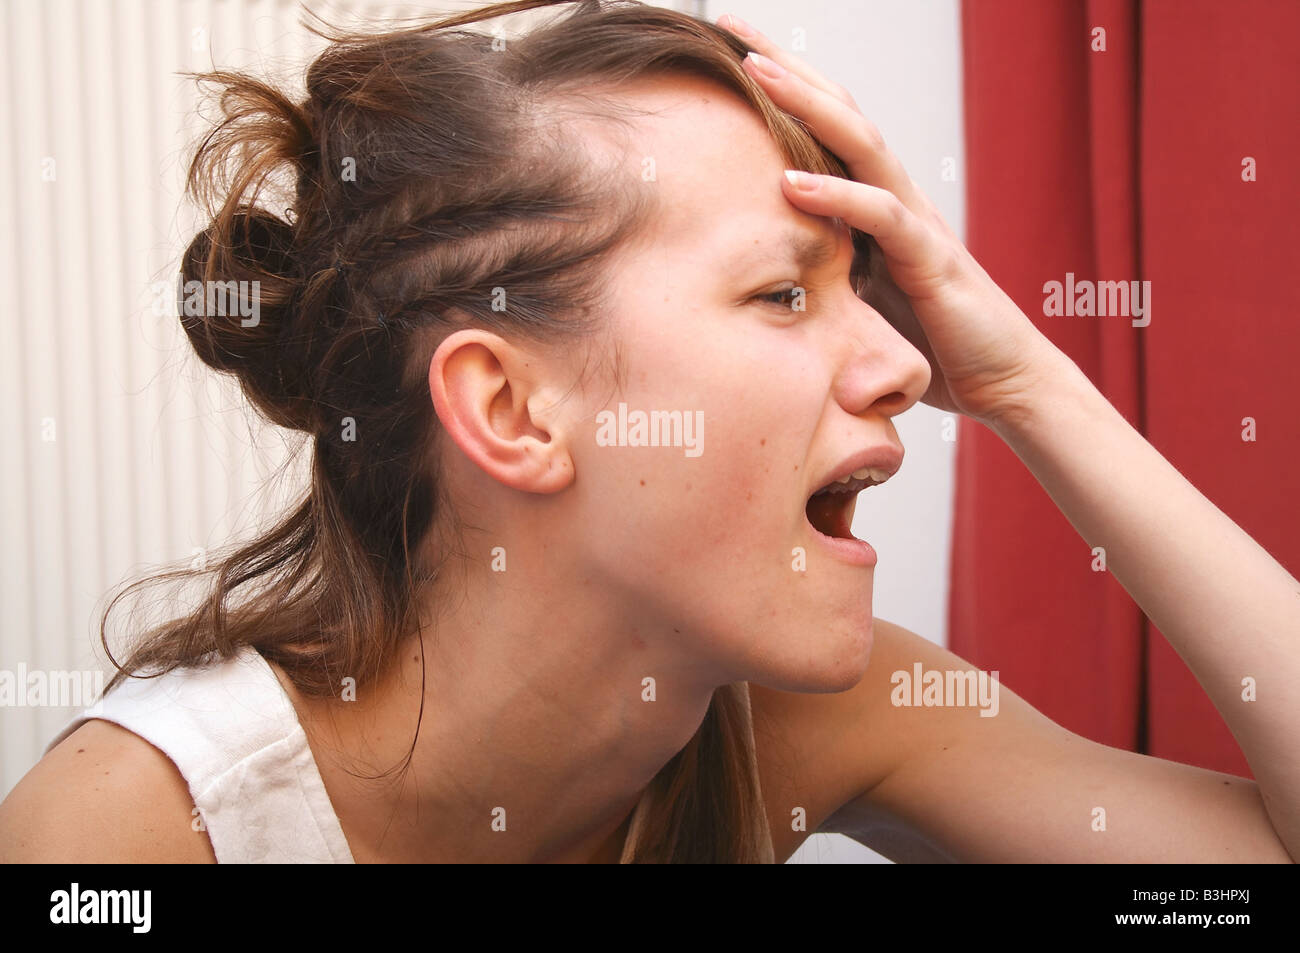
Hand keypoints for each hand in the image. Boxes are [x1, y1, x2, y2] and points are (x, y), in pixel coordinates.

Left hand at [718, 14, 1066, 424]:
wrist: (1002, 379)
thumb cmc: (930, 339)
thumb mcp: (859, 295)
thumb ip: (824, 266)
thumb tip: (766, 262)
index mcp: (878, 201)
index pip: (827, 126)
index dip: (784, 85)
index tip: (729, 48)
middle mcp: (897, 198)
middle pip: (841, 111)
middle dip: (788, 66)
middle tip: (732, 24)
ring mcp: (917, 222)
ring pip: (863, 145)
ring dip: (808, 106)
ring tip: (757, 71)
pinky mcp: (932, 260)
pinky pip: (883, 217)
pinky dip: (837, 196)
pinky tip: (791, 181)